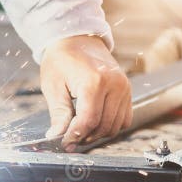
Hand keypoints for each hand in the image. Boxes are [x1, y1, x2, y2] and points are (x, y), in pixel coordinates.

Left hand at [40, 35, 131, 151]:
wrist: (77, 39)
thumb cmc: (62, 60)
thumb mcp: (54, 86)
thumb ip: (59, 114)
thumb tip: (56, 136)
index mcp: (94, 81)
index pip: (88, 120)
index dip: (75, 136)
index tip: (65, 143)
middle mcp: (114, 84)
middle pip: (103, 126)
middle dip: (86, 136)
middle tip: (70, 139)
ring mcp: (124, 87)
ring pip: (115, 126)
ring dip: (98, 133)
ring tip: (80, 130)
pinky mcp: (127, 90)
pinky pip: (124, 119)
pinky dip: (110, 126)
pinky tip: (94, 123)